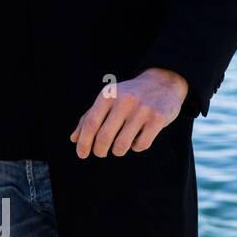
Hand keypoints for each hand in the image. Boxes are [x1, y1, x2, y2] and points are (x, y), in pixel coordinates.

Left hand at [69, 68, 188, 158]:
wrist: (162, 82)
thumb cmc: (128, 95)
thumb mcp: (107, 99)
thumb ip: (89, 117)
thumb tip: (74, 139)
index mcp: (107, 95)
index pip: (90, 123)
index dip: (84, 142)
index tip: (81, 154)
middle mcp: (124, 101)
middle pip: (104, 136)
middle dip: (99, 150)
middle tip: (100, 153)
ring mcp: (142, 110)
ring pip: (122, 144)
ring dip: (117, 151)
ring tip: (118, 147)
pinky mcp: (158, 118)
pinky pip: (141, 145)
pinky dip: (136, 147)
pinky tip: (136, 140)